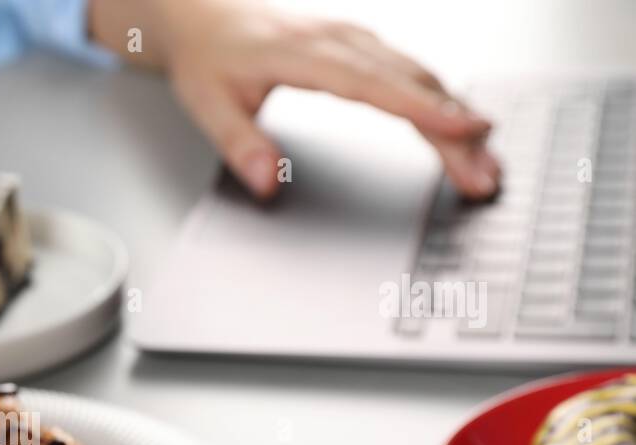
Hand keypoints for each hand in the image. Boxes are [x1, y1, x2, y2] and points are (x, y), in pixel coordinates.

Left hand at [93, 0, 500, 198]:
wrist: (203, 16)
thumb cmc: (207, 59)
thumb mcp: (207, 105)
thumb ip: (239, 145)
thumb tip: (265, 182)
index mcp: (304, 53)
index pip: (373, 85)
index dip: (421, 108)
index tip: (463, 130)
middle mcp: (340, 39)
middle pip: (411, 84)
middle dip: (455, 129)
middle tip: (485, 172)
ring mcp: (356, 39)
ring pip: (420, 76)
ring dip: (456, 117)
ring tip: (486, 160)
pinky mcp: (362, 46)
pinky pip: (412, 72)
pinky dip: (442, 100)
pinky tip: (462, 127)